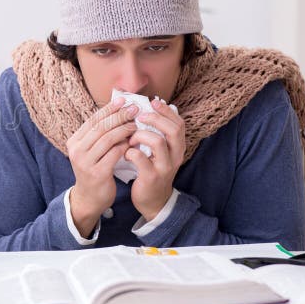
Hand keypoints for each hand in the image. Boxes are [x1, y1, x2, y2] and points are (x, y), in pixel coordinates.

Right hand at [67, 97, 137, 236]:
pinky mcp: (97, 173)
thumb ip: (100, 134)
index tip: (123, 100)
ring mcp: (85, 162)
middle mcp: (77, 150)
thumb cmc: (94, 170)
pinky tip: (133, 141)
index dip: (109, 109)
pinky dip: (125, 145)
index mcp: (74, 141)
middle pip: (100, 127)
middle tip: (134, 109)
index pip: (93, 120)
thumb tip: (119, 111)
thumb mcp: (92, 150)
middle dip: (119, 116)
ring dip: (124, 129)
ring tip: (136, 124)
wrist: (89, 198)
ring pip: (108, 139)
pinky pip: (114, 154)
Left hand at [125, 98, 185, 220]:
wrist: (154, 201)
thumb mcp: (159, 153)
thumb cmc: (152, 171)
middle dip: (155, 119)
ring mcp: (165, 167)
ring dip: (140, 135)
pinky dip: (130, 152)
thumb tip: (147, 110)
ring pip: (157, 142)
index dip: (167, 111)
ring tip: (130, 138)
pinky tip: (125, 154)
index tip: (153, 102)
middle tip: (140, 116)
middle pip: (173, 130)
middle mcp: (176, 156)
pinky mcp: (151, 177)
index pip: (179, 123)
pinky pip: (140, 158)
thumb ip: (157, 134)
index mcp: (178, 147)